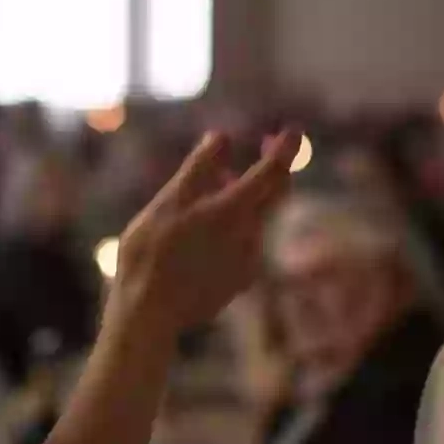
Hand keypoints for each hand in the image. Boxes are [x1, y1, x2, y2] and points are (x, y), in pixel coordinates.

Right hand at [109, 130, 299, 336]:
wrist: (150, 313)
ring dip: (250, 193)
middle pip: (277, 195)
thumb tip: (222, 137)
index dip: (285, 148)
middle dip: (276, 167)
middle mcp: (250, 235)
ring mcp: (247, 261)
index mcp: (234, 211)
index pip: (272, 172)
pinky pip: (248, 239)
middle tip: (267, 144)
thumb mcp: (168, 202)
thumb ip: (198, 169)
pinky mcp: (239, 280)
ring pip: (260, 217)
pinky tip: (212, 221)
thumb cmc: (151, 253)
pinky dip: (240, 219)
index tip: (293, 130)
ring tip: (221, 181)